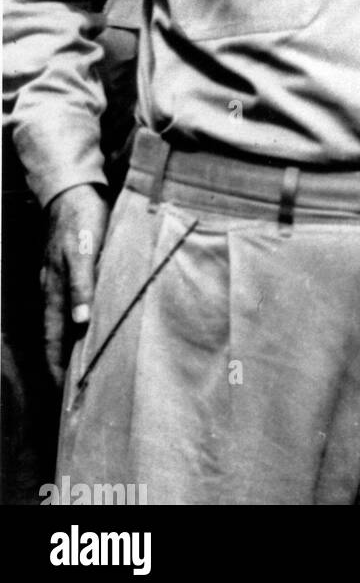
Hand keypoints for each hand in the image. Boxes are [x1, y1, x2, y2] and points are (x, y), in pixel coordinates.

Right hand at [41, 184, 109, 386]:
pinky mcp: (63, 268)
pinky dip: (72, 320)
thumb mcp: (84, 251)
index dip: (58, 365)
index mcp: (55, 290)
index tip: (64, 392)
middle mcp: (52, 288)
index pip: (54, 339)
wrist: (72, 189)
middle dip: (61, 362)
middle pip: (54, 335)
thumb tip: (80, 323)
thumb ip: (82, 285)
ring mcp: (55, 278)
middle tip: (73, 388)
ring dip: (67, 343)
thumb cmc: (81, 219)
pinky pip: (65, 303)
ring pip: (58, 320)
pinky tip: (84, 324)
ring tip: (80, 364)